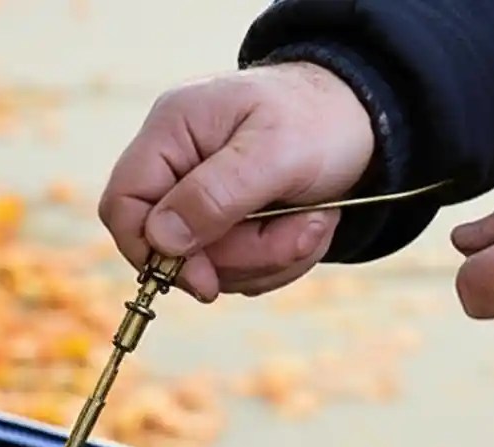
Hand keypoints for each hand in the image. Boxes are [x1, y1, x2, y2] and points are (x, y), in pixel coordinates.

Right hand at [98, 64, 374, 300]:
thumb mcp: (275, 154)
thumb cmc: (322, 120)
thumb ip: (215, 196)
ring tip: (314, 220)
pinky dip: (279, 258)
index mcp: (173, 131)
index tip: (202, 280)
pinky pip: (239, 267)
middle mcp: (179, 165)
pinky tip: (308, 225)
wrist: (369, 119)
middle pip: (171, 246)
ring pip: (211, 264)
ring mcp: (203, 196)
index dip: (149, 250)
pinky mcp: (230, 222)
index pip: (124, 203)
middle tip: (294, 234)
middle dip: (239, 255)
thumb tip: (161, 240)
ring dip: (269, 256)